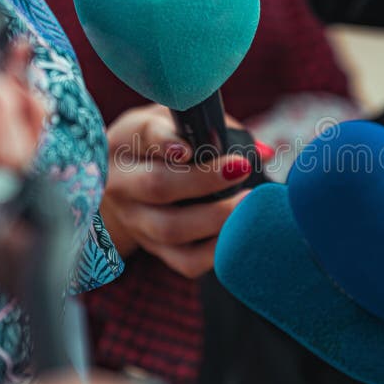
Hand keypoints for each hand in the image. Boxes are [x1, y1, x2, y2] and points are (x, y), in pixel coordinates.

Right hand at [100, 104, 270, 277]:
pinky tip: (238, 233)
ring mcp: (136, 222)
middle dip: (203, 180)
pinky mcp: (155, 250)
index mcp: (124, 143)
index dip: (165, 142)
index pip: (142, 137)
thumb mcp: (171, 123)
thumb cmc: (158, 146)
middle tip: (241, 168)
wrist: (123, 188)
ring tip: (247, 203)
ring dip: (215, 217)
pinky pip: (186, 261)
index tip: (190, 148)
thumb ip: (209, 127)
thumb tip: (261, 151)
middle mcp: (122, 184)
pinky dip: (216, 251)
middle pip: (157, 186)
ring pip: (171, 228)